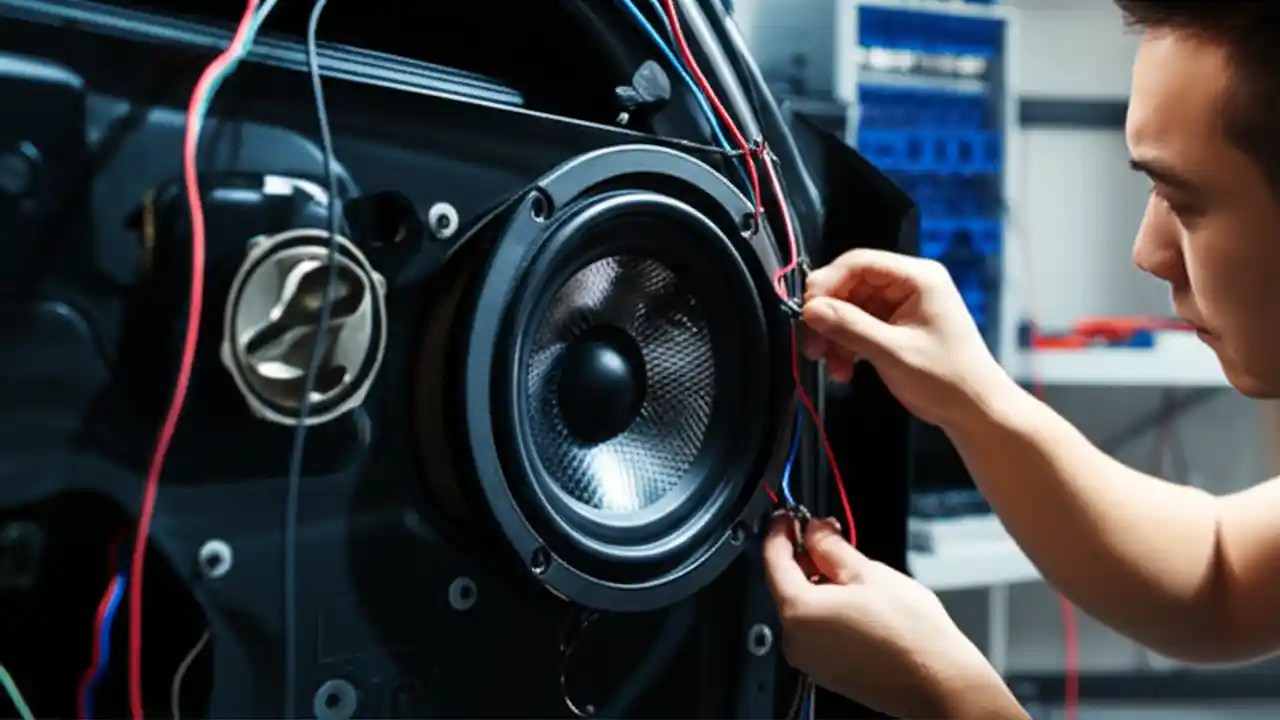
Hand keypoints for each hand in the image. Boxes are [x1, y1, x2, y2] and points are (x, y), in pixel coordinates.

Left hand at [763, 516, 1026, 719]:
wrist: (938, 682)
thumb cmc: (911, 634)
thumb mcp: (868, 573)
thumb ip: (831, 548)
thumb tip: (815, 531)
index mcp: (799, 611)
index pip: (773, 560)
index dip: (781, 532)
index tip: (789, 518)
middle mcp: (796, 640)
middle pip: (786, 585)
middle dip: (803, 556)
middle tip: (826, 535)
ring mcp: (810, 660)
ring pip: (803, 609)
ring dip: (817, 583)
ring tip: (848, 569)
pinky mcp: (826, 672)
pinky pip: (816, 631)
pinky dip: (826, 609)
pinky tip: (852, 599)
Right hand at [801, 249, 1016, 431]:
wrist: (975, 411)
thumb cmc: (946, 380)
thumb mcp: (892, 353)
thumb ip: (849, 327)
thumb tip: (810, 310)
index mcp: (918, 278)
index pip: (859, 263)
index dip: (827, 284)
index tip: (806, 312)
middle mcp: (910, 284)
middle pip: (851, 285)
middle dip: (828, 316)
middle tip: (812, 345)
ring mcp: (903, 305)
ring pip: (851, 308)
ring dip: (835, 336)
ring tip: (829, 365)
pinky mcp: (897, 325)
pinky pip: (859, 325)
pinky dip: (847, 346)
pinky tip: (843, 370)